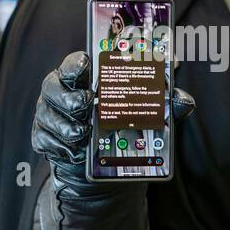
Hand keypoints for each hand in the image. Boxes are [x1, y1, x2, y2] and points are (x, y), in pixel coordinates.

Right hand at [30, 50, 193, 229]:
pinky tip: (75, 152)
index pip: (75, 64)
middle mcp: (63, 93)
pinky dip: (59, 147)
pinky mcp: (45, 139)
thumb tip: (184, 101)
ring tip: (83, 135)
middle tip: (87, 105)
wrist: (107, 166)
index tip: (87, 65)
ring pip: (47, 114)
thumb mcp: (147, 114)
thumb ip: (164, 104)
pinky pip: (44, 140)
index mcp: (85, 78)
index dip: (77, 63)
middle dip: (69, 96)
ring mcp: (50, 116)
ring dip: (65, 125)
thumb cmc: (124, 126)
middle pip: (53, 85)